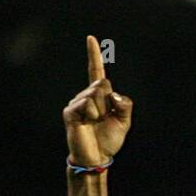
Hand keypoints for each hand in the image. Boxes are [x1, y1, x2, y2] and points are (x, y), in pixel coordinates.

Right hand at [63, 35, 132, 167]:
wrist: (96, 157)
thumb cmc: (108, 140)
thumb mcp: (124, 122)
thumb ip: (125, 105)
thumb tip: (113, 93)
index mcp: (99, 96)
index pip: (96, 72)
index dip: (94, 55)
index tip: (91, 38)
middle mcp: (86, 95)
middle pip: (102, 83)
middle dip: (109, 101)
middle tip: (104, 118)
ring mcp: (77, 102)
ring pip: (95, 93)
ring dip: (101, 110)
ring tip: (95, 123)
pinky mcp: (70, 111)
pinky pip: (87, 103)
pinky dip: (92, 114)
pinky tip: (88, 123)